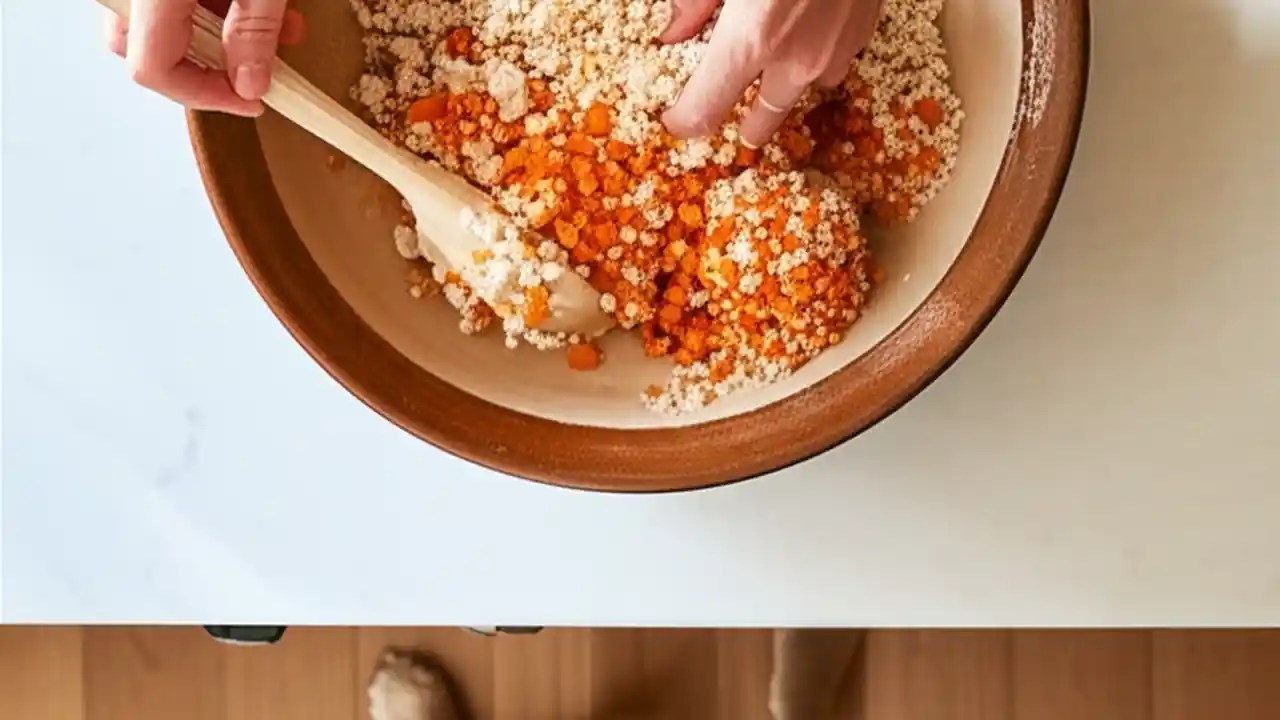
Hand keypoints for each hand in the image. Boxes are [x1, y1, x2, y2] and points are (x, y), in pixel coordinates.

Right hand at [105, 0, 303, 116]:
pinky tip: (255, 0)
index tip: (252, 101)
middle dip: (206, 66)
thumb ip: (253, 29)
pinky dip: (204, 3)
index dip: (206, 95)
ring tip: (275, 26)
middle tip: (255, 69)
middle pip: (142, 47)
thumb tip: (250, 83)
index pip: (154, 69)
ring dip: (216, 33)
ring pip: (155, 20)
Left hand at [661, 0, 882, 146]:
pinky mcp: (867, 29)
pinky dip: (816, 55)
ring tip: (768, 65)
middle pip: (762, 122)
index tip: (675, 117)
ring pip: (804, 90)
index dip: (684, 121)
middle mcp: (797, 58)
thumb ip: (692, 0)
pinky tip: (805, 28)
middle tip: (723, 111)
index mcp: (750, 41)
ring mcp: (838, 47)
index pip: (704, 112)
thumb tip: (672, 30)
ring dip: (784, 86)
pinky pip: (837, 61)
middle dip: (739, 122)